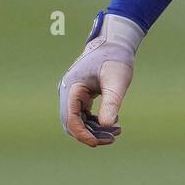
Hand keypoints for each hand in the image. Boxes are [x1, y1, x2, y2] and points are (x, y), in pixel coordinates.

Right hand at [58, 12, 144, 146]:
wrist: (115, 42)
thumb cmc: (116, 58)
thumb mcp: (117, 81)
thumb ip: (111, 102)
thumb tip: (107, 125)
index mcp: (72, 87)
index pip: (71, 118)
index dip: (83, 134)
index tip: (99, 143)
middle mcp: (68, 91)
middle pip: (72, 123)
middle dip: (91, 134)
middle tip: (113, 138)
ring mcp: (72, 93)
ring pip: (78, 120)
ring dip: (94, 129)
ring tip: (117, 132)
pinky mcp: (80, 94)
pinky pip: (83, 114)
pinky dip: (95, 121)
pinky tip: (113, 123)